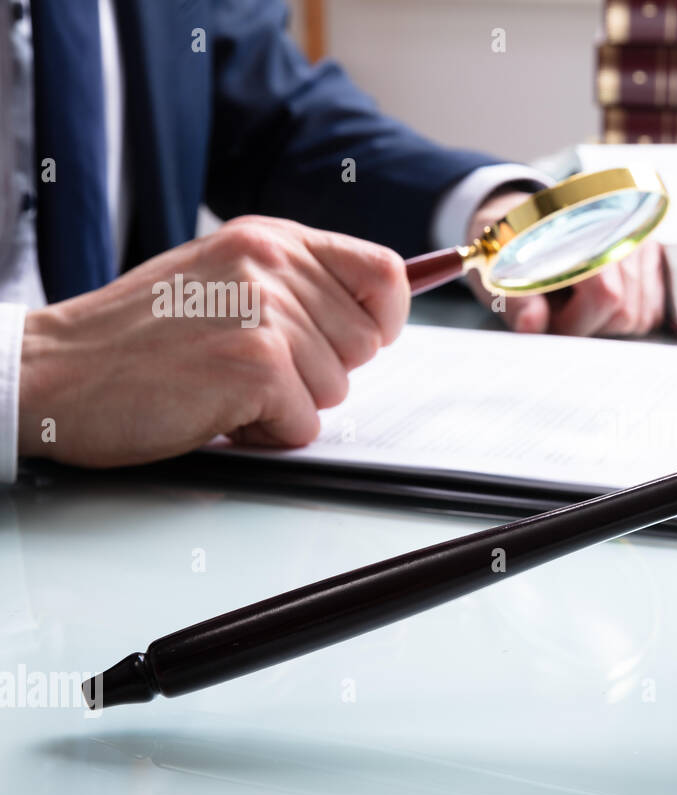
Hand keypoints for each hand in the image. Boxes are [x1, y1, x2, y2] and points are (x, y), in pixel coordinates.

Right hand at [18, 215, 408, 467]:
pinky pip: (304, 426)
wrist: (54, 371)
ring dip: (285, 407)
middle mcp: (271, 265)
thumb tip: (378, 317)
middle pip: (366, 344)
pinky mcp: (257, 366)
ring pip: (337, 390)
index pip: (383, 273)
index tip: (363, 338)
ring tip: (221, 387)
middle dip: (318, 373)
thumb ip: (294, 288)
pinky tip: (214, 412)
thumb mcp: (221, 280)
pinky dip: (263, 436)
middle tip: (246, 369)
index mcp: (269, 239)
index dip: (385, 318)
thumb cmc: (134, 338)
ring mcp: (265, 313)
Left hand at [465, 189, 666, 336]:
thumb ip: (519, 302)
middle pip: (625, 309)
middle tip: (560, 313)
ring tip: (576, 304)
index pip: (605, 294)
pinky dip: (624, 317)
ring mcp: (642, 244)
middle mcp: (624, 231)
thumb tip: (531, 325)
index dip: (577, 321)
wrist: (526, 221)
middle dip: (590, 324)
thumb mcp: (501, 274)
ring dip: (606, 322)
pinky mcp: (652, 258)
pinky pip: (652, 309)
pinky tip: (598, 306)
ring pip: (641, 313)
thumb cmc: (512, 250)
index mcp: (585, 229)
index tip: (550, 323)